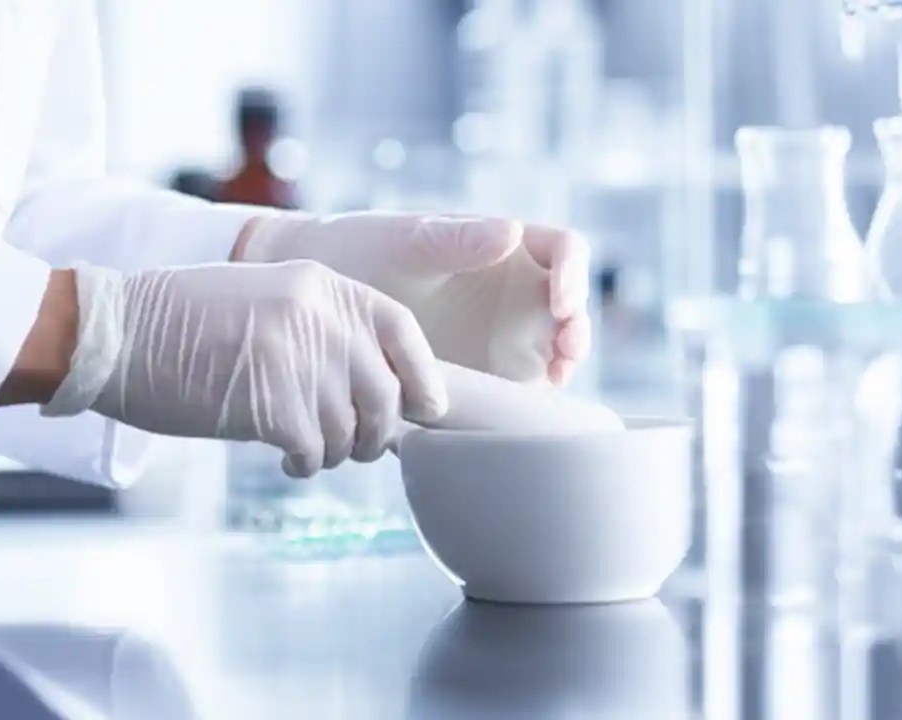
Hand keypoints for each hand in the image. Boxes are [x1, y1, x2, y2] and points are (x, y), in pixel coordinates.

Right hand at [45, 261, 446, 476]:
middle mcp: (319, 317)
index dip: (423, 375)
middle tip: (356, 445)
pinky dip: (306, 464)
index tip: (428, 408)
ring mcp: (298, 360)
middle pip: (386, 392)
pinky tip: (285, 458)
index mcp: (322, 284)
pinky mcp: (272, 405)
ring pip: (352, 430)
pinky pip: (316, 451)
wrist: (114, 335)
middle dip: (378, 432)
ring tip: (305, 447)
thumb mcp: (268, 300)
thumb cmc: (185, 325)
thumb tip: (383, 389)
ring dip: (337, 451)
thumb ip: (326, 331)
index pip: (401, 330)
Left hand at [237, 212, 590, 384]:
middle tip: (565, 350)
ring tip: (550, 378)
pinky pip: (517, 393)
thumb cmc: (365, 250)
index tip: (560, 300)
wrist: (323, 301)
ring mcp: (502, 337)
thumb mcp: (408, 240)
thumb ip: (457, 238)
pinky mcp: (483, 377)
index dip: (575, 275)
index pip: (564, 252)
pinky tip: (518, 409)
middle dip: (578, 330)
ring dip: (562, 367)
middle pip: (570, 310)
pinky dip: (527, 403)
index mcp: (506, 248)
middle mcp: (514, 293)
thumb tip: (512, 233)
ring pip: (552, 354)